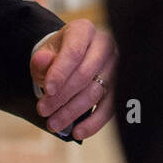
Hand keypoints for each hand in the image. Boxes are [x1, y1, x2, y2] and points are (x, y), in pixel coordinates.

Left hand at [29, 19, 116, 140]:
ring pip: (95, 92)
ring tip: (53, 124)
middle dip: (62, 96)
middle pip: (84, 74)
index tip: (47, 90)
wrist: (73, 58)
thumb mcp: (46, 53)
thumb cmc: (58, 55)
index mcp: (84, 31)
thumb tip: (42, 61)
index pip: (73, 52)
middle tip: (42, 111)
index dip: (60, 72)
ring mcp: (116, 66)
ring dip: (72, 111)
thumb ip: (41, 58)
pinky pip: (110, 108)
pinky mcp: (121, 87)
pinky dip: (93, 123)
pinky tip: (78, 132)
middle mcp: (105, 45)